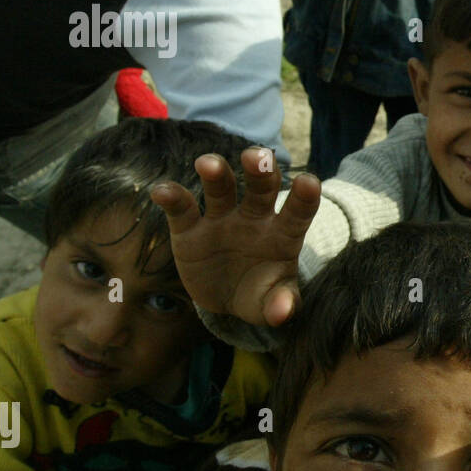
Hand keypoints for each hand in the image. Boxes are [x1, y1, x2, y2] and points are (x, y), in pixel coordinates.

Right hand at [150, 147, 319, 326]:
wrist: (225, 299)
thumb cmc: (260, 295)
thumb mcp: (272, 303)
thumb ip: (280, 304)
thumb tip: (281, 312)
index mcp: (283, 233)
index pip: (299, 210)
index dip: (304, 195)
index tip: (309, 181)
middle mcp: (254, 217)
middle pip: (261, 187)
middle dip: (260, 171)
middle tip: (257, 157)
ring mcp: (221, 219)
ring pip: (222, 188)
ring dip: (216, 173)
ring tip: (207, 164)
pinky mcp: (190, 229)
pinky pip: (182, 208)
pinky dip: (172, 197)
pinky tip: (162, 191)